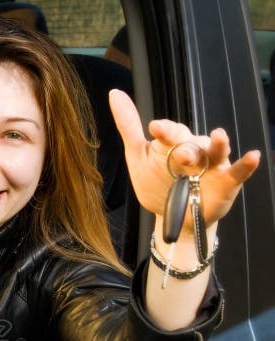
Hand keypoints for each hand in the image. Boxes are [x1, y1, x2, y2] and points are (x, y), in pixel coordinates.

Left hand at [108, 89, 259, 233]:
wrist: (172, 218)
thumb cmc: (156, 184)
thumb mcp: (137, 157)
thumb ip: (129, 126)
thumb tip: (115, 93)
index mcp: (173, 143)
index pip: (170, 131)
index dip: (164, 130)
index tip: (155, 128)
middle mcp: (194, 149)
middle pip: (192, 142)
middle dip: (185, 144)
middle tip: (178, 153)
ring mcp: (212, 164)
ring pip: (216, 150)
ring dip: (216, 144)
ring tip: (217, 136)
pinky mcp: (227, 181)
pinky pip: (238, 171)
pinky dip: (246, 164)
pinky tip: (252, 156)